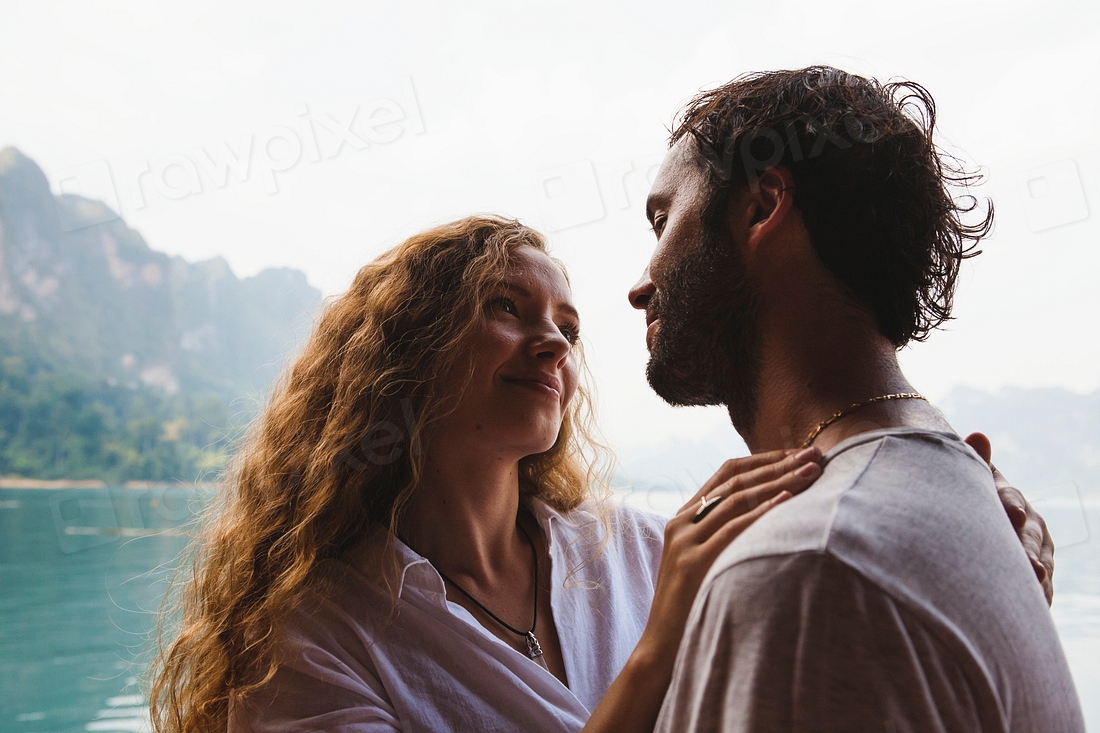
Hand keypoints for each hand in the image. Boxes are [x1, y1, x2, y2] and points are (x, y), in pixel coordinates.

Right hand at [640, 448, 822, 663]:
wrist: (662, 647)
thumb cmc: (691, 607)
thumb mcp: (702, 562)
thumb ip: (721, 536)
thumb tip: (766, 518)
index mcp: (683, 518)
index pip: (725, 473)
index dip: (762, 460)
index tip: (795, 452)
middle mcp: (682, 523)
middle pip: (735, 482)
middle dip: (778, 465)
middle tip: (814, 454)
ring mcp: (685, 542)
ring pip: (737, 500)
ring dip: (779, 482)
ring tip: (811, 472)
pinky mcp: (693, 563)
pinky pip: (733, 530)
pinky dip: (762, 513)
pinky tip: (787, 501)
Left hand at [964, 432, 1054, 605]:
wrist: (979, 521)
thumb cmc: (967, 497)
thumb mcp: (969, 480)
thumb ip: (974, 461)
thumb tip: (979, 435)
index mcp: (1008, 496)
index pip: (1009, 498)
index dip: (1010, 505)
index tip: (1012, 514)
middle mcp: (1029, 521)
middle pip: (1029, 536)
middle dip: (1028, 550)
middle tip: (1029, 565)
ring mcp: (1037, 548)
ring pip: (1040, 562)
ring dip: (1039, 577)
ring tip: (1036, 588)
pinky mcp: (1039, 572)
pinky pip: (1042, 585)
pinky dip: (1039, 595)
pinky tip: (1035, 606)